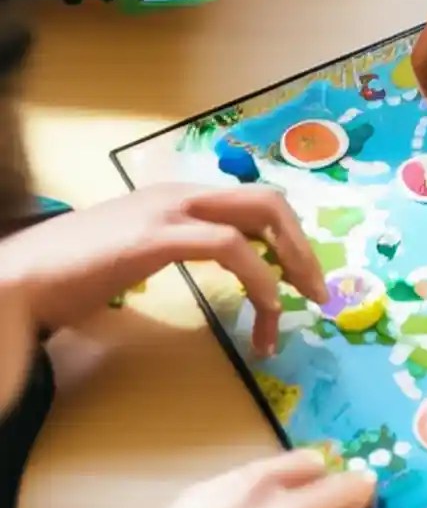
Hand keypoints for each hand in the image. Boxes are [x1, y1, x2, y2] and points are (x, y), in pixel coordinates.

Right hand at [0, 183, 326, 354]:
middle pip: (270, 202)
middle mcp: (180, 194)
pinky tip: (265, 312)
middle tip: (316, 293)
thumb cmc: (73, 275)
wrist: (19, 280)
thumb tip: (227, 269)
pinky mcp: (157, 236)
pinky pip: (231, 249)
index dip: (288, 239)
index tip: (301, 280)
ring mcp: (169, 210)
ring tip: (298, 308)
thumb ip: (180, 251)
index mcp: (178, 198)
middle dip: (302, 247)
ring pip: (261, 217)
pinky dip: (260, 281)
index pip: (253, 204)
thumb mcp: (141, 254)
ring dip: (291, 265)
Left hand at [70, 450, 375, 507]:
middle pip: (315, 463)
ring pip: (275, 467)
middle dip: (323, 487)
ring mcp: (228, 483)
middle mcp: (266, 488)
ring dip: (287, 488)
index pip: (352, 486)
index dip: (364, 497)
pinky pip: (241, 480)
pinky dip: (252, 497)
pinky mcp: (198, 490)